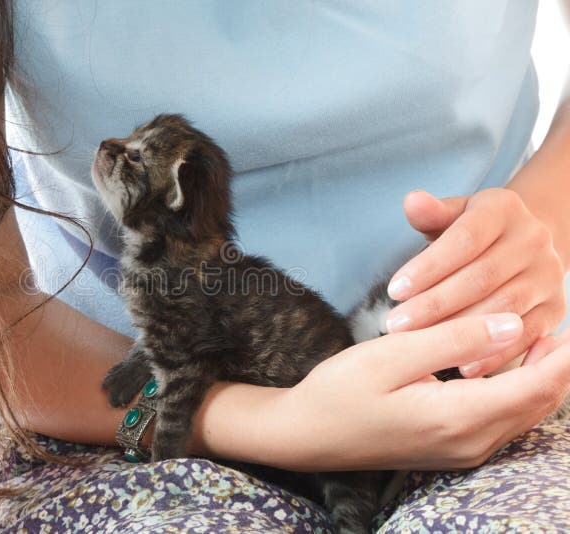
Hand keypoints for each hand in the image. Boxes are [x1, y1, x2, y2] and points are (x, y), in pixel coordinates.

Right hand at [258, 313, 569, 471]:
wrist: (307, 435)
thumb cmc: (340, 390)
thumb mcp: (390, 355)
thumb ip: (454, 338)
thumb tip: (514, 324)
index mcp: (459, 417)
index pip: (539, 385)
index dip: (564, 351)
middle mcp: (471, 443)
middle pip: (542, 402)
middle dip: (560, 362)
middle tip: (561, 319)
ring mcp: (463, 452)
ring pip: (526, 413)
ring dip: (541, 375)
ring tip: (539, 334)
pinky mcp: (452, 450)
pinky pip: (505, 420)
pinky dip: (518, 390)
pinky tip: (504, 363)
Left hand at [384, 189, 566, 376]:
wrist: (519, 245)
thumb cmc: (469, 234)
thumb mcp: (450, 216)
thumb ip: (430, 214)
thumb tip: (412, 201)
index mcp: (503, 209)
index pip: (464, 239)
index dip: (429, 267)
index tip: (394, 291)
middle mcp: (533, 240)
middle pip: (481, 277)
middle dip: (435, 304)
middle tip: (396, 325)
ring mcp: (548, 276)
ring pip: (503, 308)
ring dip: (459, 331)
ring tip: (419, 345)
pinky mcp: (555, 310)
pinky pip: (525, 336)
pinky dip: (493, 354)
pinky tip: (460, 367)